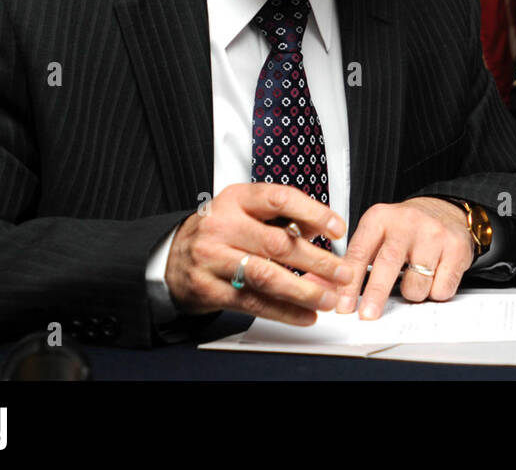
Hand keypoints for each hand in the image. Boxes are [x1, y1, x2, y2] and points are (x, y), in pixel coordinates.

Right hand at [164, 184, 350, 326]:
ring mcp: (212, 258)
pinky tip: (304, 315)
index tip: (338, 228)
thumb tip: (321, 227)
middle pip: (277, 244)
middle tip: (343, 273)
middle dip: (317, 261)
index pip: (279, 199)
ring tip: (328, 298)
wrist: (172, 257)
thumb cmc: (220, 231)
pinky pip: (252, 302)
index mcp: (236, 199)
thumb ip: (283, 217)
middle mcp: (222, 226)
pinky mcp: (208, 289)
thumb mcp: (246, 211)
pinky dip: (283, 311)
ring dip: (303, 291)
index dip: (313, 212)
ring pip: (266, 276)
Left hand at [337, 197, 473, 319]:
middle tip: (368, 315)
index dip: (349, 284)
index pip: (360, 253)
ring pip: (416, 284)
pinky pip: (441, 288)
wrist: (446, 211)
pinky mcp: (456, 247)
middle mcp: (406, 222)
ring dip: (412, 293)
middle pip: (387, 265)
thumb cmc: (406, 229)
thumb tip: (329, 288)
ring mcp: (433, 234)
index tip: (344, 307)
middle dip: (375, 295)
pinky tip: (434, 276)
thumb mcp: (377, 234)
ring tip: (414, 279)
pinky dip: (435, 292)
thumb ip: (356, 259)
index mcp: (380, 218)